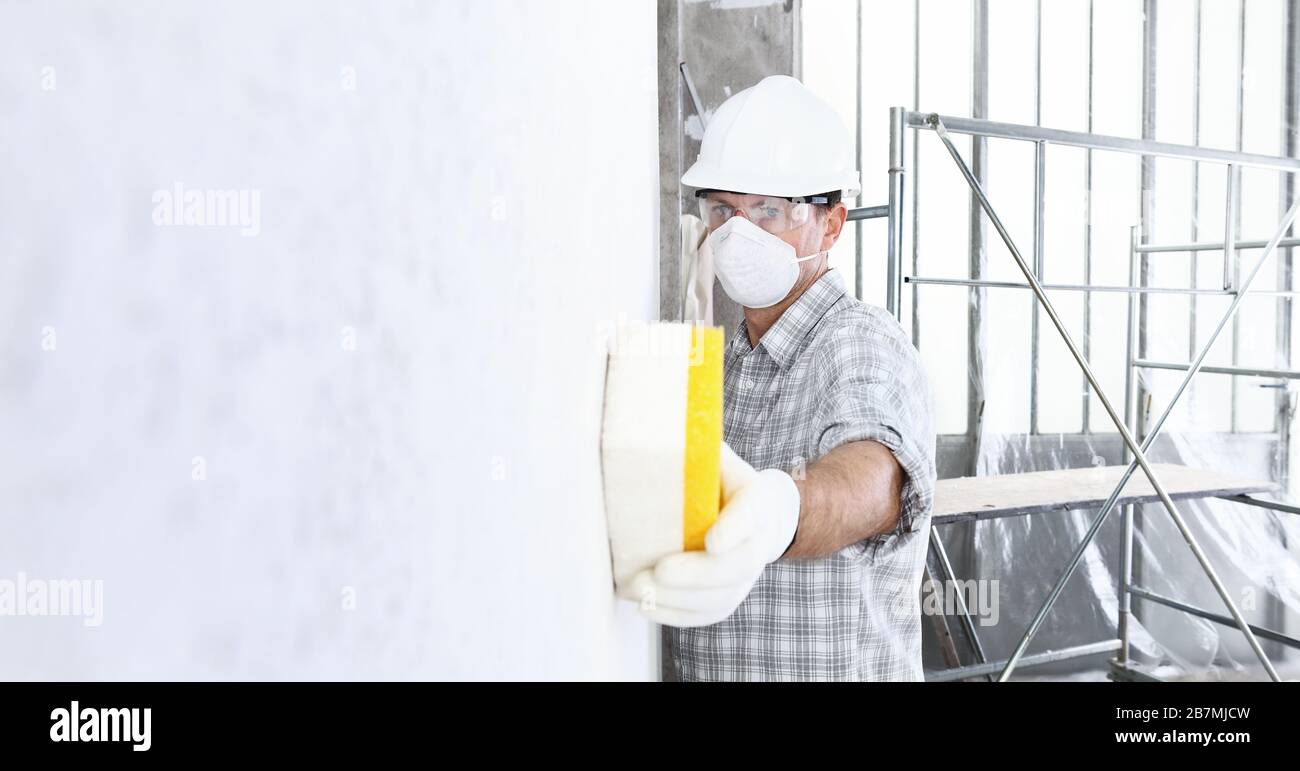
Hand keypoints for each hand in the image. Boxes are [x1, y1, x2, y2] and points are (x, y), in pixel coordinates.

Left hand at [620, 442, 800, 626]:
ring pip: (721, 597)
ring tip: (639, 589)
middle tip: (659, 572)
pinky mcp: (728, 594)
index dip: (735, 528)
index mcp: (756, 499)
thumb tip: (646, 429)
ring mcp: (746, 574)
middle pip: (738, 565)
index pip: (752, 512)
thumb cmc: (718, 479)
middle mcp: (758, 540)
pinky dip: (675, 615)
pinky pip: (707, 614)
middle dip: (697, 574)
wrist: (749, 512)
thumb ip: (691, 448)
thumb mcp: (711, 455)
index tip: (712, 541)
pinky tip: (644, 606)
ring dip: (679, 600)